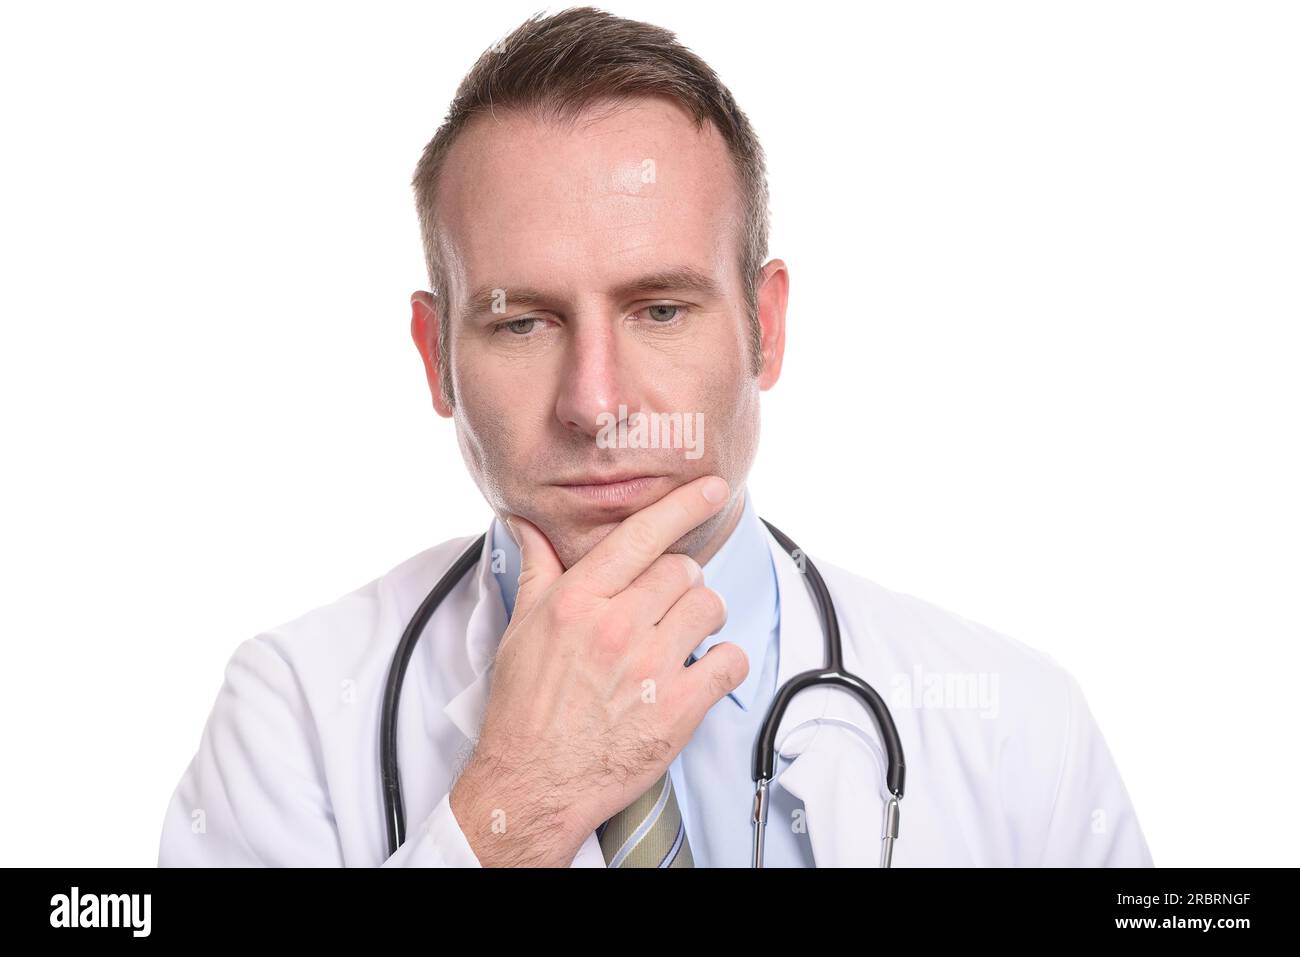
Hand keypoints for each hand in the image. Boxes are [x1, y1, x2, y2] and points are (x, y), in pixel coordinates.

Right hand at [449, 475, 747, 865]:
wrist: (532, 783)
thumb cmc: (524, 708)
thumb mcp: (522, 628)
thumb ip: (538, 569)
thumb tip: (525, 522)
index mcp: (578, 600)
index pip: (642, 536)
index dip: (683, 506)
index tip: (712, 488)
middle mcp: (617, 626)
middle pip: (682, 570)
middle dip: (682, 581)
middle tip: (668, 604)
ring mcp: (651, 667)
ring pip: (710, 607)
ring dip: (705, 616)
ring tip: (685, 634)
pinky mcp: (679, 708)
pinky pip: (730, 661)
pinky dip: (726, 662)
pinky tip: (706, 669)